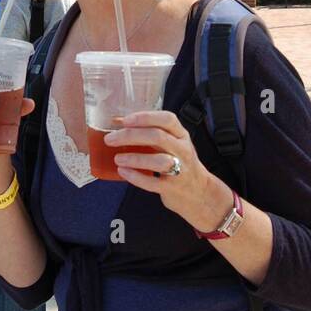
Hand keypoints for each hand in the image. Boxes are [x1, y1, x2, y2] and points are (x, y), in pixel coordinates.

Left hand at [103, 111, 230, 228]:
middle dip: (131, 136)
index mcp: (181, 135)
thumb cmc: (180, 163)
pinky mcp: (173, 188)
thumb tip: (118, 123)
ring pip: (158, 160)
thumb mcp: (173, 144)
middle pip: (157, 137)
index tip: (124, 120)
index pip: (167, 119)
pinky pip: (153, 182)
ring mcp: (180, 170)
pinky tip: (123, 172)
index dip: (145, 117)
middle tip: (110, 139)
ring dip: (134, 158)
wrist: (200, 193)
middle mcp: (182, 150)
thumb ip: (151, 133)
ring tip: (117, 158)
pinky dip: (135, 177)